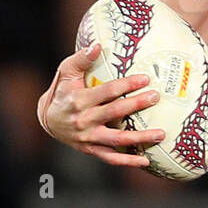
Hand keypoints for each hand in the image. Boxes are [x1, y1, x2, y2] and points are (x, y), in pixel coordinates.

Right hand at [37, 43, 165, 167]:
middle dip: (137, 105)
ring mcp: (88, 137)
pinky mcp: (91, 149)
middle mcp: (84, 120)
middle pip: (115, 112)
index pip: (107, 91)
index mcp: (80, 99)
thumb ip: (81, 58)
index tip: (146, 78)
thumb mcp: (66, 72)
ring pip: (117, 139)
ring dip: (140, 138)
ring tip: (160, 134)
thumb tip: (97, 45)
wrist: (47, 120)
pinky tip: (145, 160)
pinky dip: (128, 161)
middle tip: (156, 98)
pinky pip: (111, 158)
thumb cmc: (62, 91)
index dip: (127, 84)